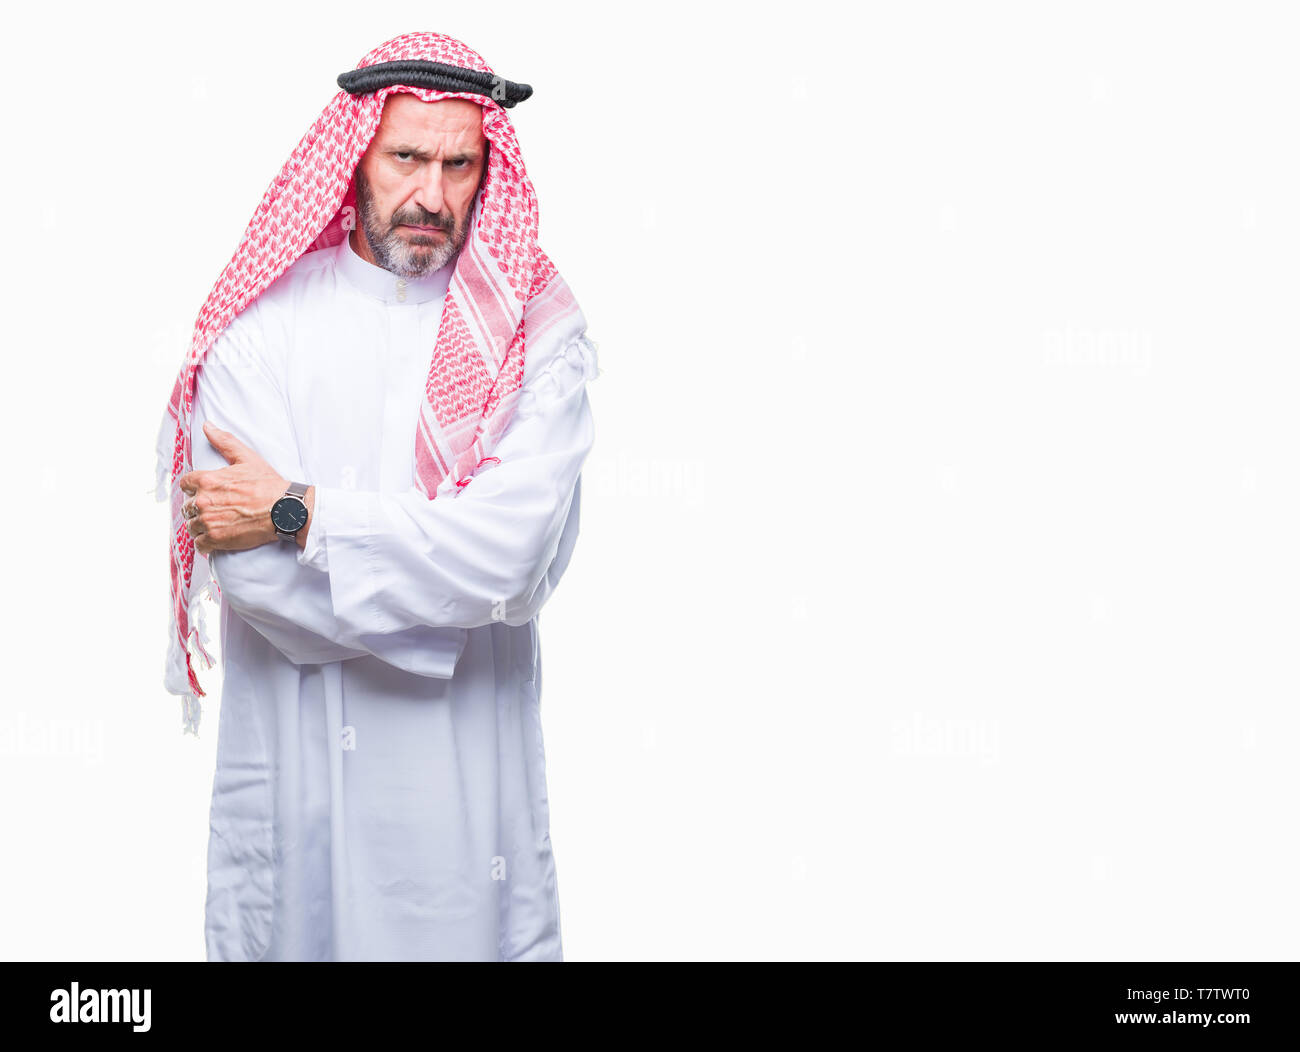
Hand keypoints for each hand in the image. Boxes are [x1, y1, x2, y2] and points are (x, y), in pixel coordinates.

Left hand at [177, 421, 286, 555]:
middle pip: (187, 507)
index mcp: (207, 480)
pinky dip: (205, 543)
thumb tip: (207, 426)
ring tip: (216, 524)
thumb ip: (224, 442)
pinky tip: (216, 538)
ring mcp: (208, 521)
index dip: (194, 488)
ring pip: (191, 526)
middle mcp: (203, 501)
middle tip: (215, 510)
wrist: (283, 510)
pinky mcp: (216, 539)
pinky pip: (199, 544)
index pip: (185, 484)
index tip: (204, 492)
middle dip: (198, 508)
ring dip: (201, 526)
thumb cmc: (268, 485)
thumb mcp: (247, 458)